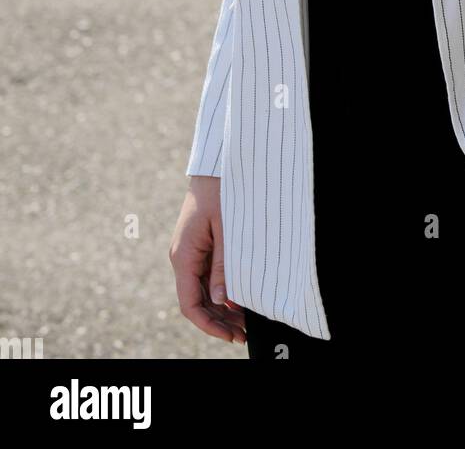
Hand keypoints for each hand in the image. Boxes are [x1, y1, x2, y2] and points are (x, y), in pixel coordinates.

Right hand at [169, 176, 246, 342]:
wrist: (214, 167)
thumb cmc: (220, 192)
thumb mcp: (226, 230)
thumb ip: (223, 266)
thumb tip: (224, 301)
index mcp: (183, 256)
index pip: (190, 304)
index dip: (208, 325)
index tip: (230, 335)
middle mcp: (182, 258)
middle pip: (197, 301)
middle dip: (218, 321)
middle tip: (244, 333)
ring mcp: (189, 253)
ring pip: (202, 291)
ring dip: (221, 308)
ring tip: (245, 321)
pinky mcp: (198, 246)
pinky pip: (206, 276)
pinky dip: (221, 291)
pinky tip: (239, 299)